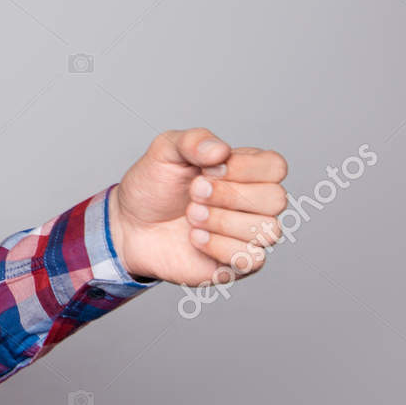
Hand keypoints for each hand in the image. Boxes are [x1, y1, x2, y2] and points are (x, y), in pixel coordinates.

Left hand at [106, 128, 287, 286]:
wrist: (129, 225)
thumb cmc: (154, 187)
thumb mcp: (166, 151)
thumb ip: (193, 141)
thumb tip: (221, 150)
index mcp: (246, 170)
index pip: (275, 167)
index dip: (243, 168)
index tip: (207, 169)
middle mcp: (254, 203)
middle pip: (276, 199)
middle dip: (229, 195)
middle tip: (195, 192)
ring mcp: (248, 235)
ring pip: (268, 230)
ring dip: (222, 221)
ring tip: (191, 215)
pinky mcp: (238, 263)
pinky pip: (253, 259)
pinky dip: (219, 247)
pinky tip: (195, 238)